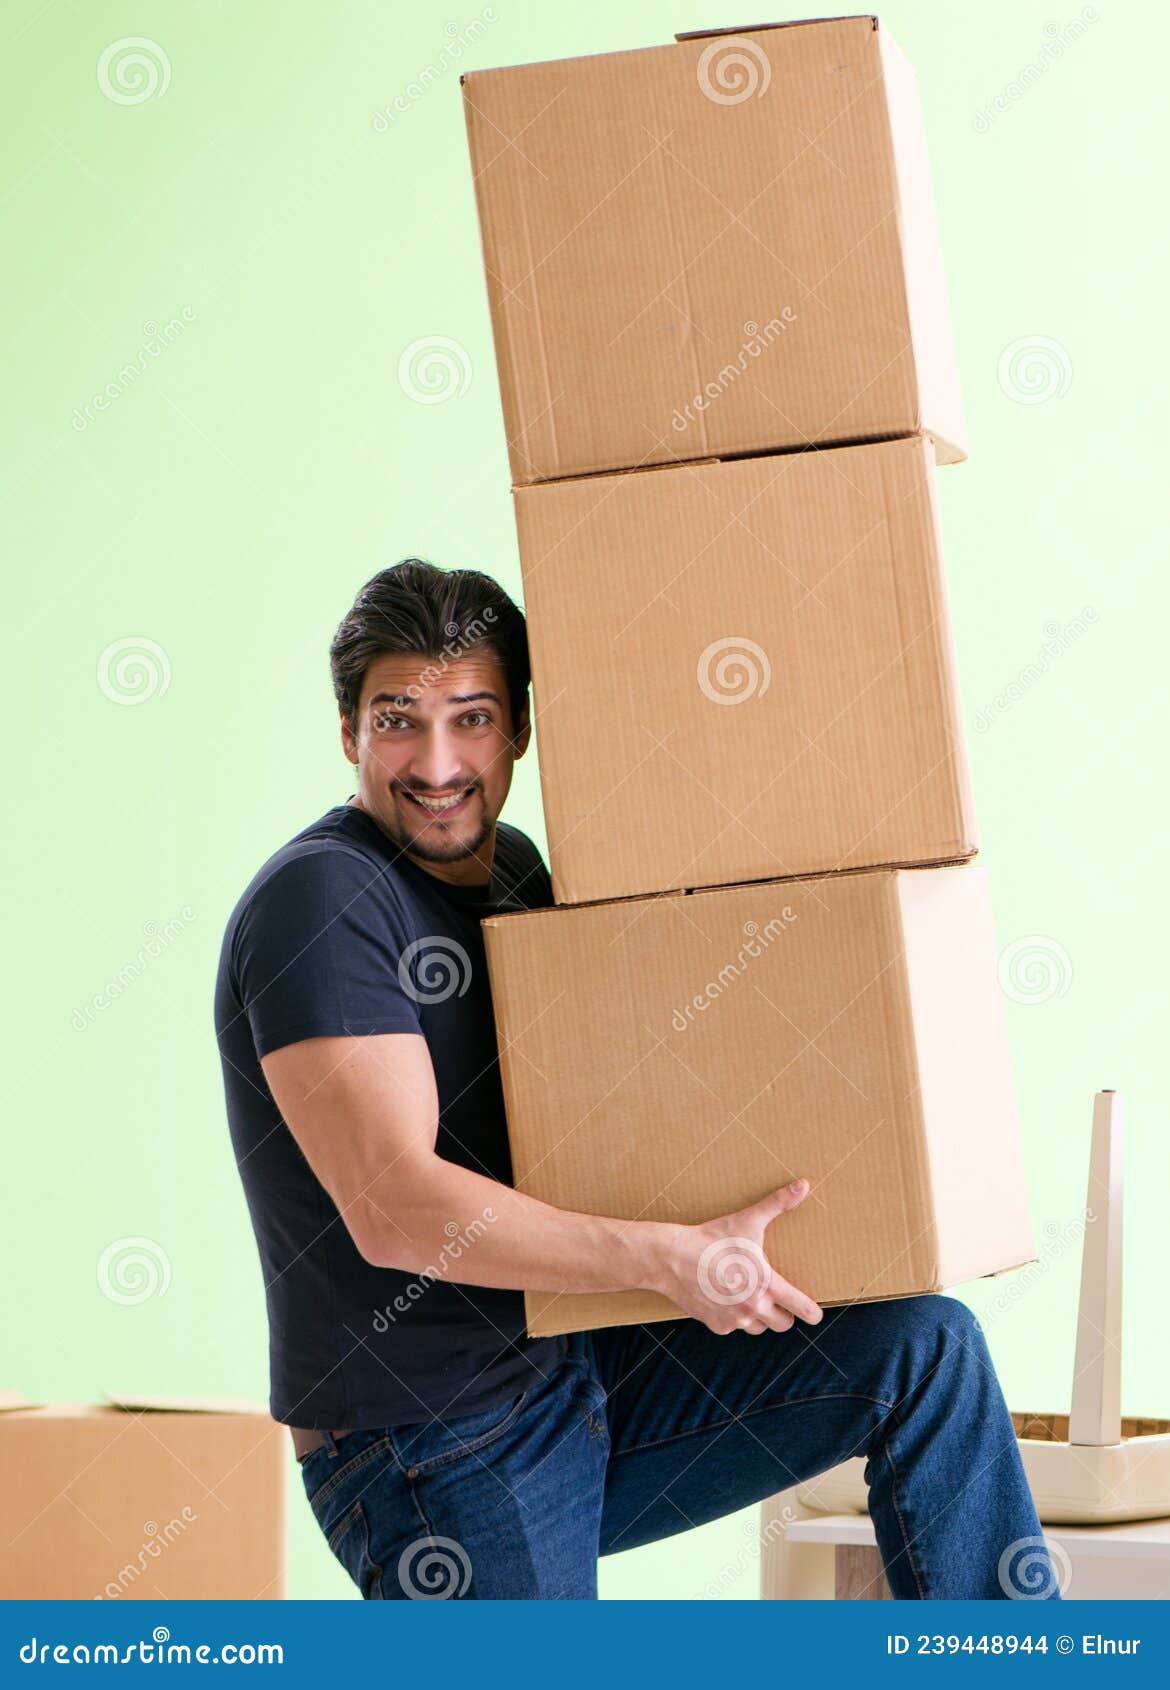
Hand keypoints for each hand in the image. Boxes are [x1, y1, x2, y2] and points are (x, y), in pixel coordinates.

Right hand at [644, 1179, 822, 1334]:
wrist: (671, 1258)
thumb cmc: (711, 1239)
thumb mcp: (747, 1220)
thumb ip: (778, 1203)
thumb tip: (804, 1184)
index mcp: (766, 1283)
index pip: (800, 1307)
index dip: (812, 1313)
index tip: (816, 1314)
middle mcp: (753, 1307)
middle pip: (783, 1324)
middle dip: (784, 1313)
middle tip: (777, 1299)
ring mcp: (734, 1320)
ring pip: (759, 1328)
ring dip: (759, 1317)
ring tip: (749, 1296)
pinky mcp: (717, 1325)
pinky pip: (734, 1327)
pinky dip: (733, 1317)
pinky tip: (724, 1298)